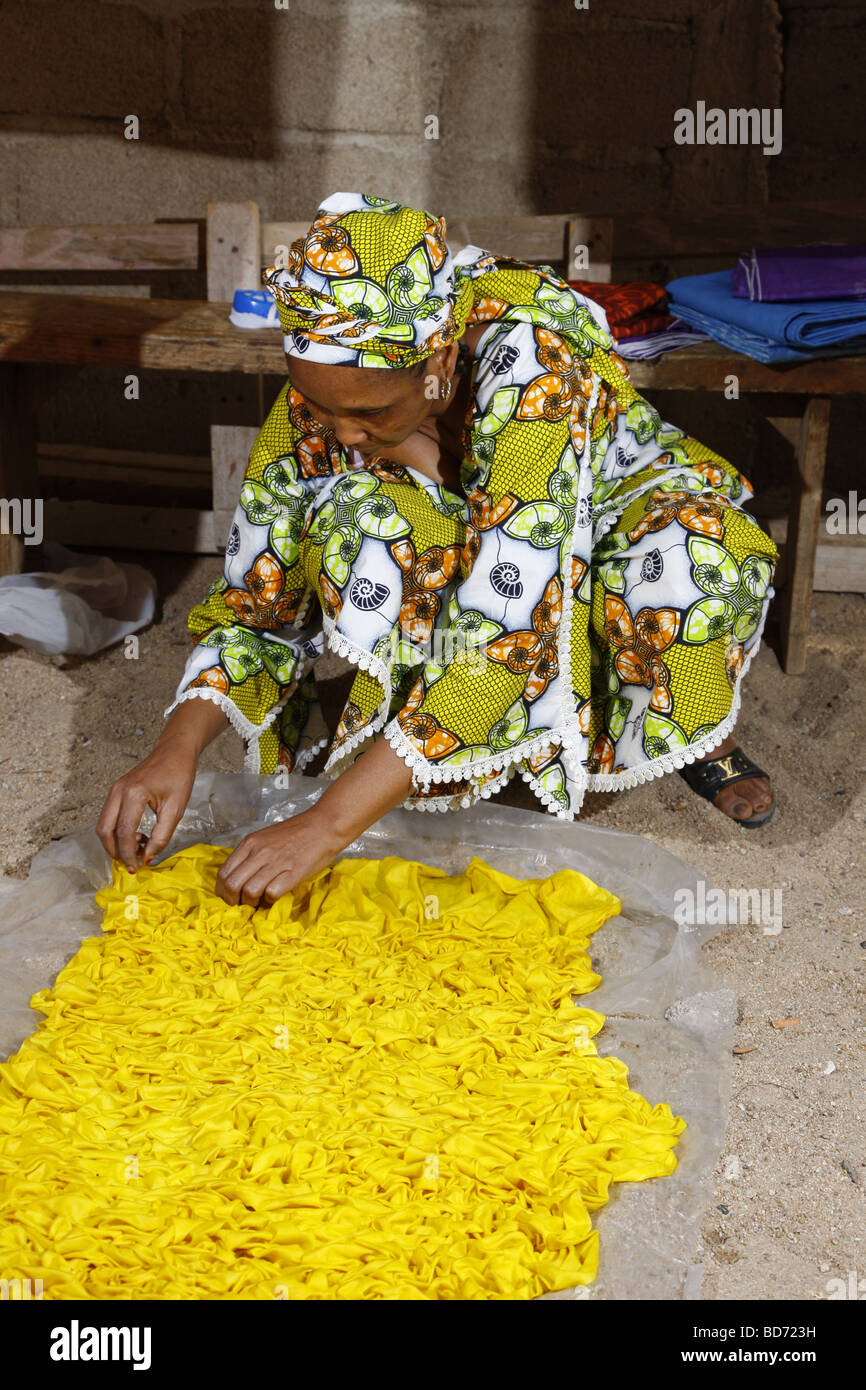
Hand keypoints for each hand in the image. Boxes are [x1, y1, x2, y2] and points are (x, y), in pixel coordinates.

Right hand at [97, 737, 197, 873]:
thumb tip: (147, 858)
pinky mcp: (115, 791)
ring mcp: (114, 790)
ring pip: (103, 825)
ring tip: (138, 847)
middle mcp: (118, 791)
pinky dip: (117, 832)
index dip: (128, 854)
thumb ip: (162, 836)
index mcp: (134, 794)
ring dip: (115, 842)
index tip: (137, 867)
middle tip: (132, 862)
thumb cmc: (178, 776)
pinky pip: (108, 817)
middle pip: (104, 830)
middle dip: (115, 851)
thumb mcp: (176, 809)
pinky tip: (136, 835)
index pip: (123, 832)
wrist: (174, 752)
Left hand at [214, 808, 344, 906]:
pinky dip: (270, 900)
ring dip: (252, 902)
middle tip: (240, 904)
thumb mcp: (265, 837)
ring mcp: (276, 862)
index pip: (224, 872)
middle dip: (232, 900)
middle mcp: (259, 852)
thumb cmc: (297, 832)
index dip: (222, 890)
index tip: (228, 897)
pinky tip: (275, 896)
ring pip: (249, 891)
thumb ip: (251, 854)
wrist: (324, 825)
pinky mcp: (293, 872)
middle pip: (232, 884)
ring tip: (259, 902)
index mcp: (250, 843)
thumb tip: (240, 877)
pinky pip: (272, 893)